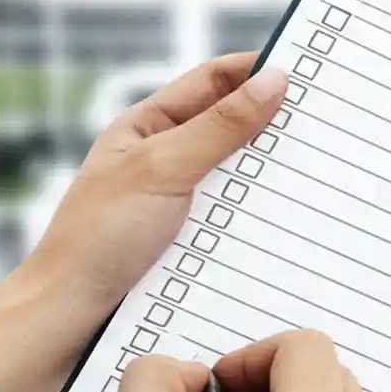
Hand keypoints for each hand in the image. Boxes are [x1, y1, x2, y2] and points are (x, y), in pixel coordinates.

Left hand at [0, 54, 287, 391]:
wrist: (67, 321)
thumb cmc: (95, 240)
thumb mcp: (162, 168)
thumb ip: (219, 126)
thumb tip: (273, 81)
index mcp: (148, 128)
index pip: (213, 81)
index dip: (256, 70)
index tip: (306, 71)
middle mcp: (166, 160)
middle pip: (232, 128)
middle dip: (274, 124)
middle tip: (324, 125)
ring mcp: (180, 203)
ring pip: (239, 177)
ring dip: (271, 177)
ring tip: (317, 175)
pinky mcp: (192, 243)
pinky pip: (238, 221)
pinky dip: (263, 218)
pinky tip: (290, 225)